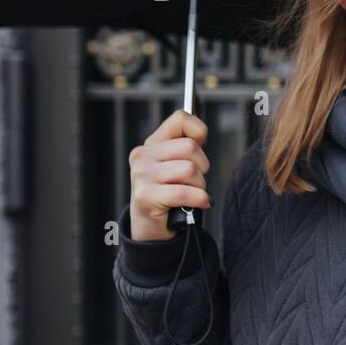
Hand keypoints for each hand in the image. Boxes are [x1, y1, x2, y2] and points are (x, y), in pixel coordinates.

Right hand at [128, 109, 210, 241]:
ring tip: (192, 193)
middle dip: (203, 166)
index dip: (199, 131)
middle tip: (196, 180)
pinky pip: (185, 193)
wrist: (150, 226)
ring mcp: (142, 175)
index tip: (200, 147)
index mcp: (152, 144)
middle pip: (190, 147)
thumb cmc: (169, 193)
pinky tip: (198, 203)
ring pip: (190, 170)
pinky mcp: (145, 196)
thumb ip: (187, 147)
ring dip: (200, 186)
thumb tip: (201, 135)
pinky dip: (199, 200)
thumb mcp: (175, 166)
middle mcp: (143, 156)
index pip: (180, 118)